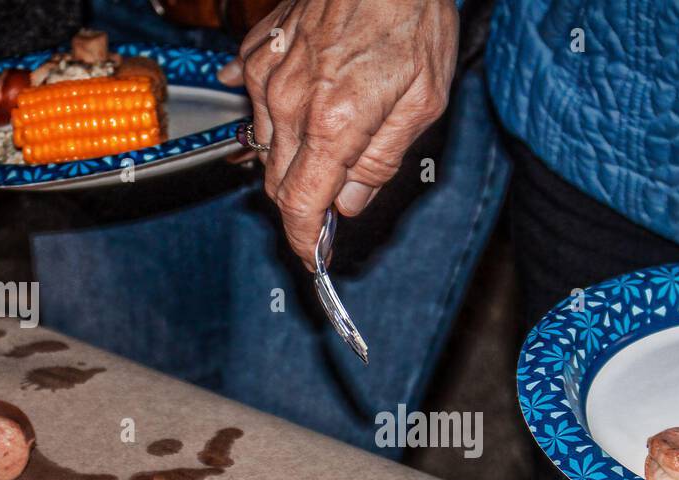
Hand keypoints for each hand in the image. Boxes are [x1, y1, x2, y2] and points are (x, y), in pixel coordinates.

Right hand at [217, 0, 458, 265]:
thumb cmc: (410, 19)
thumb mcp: (422, 101)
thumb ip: (382, 160)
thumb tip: (351, 202)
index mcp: (332, 125)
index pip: (300, 206)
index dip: (303, 241)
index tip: (311, 257)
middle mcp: (289, 105)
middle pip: (279, 183)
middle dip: (304, 200)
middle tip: (336, 194)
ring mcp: (266, 77)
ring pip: (268, 147)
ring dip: (294, 157)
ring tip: (333, 131)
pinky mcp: (257, 54)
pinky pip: (256, 105)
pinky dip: (277, 116)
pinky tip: (304, 103)